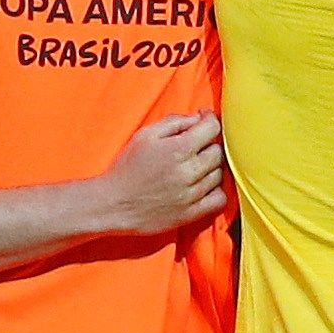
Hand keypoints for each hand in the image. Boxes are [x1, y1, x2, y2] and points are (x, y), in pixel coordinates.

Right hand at [97, 112, 228, 233]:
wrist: (114, 204)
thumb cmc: (127, 167)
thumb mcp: (145, 135)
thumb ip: (174, 122)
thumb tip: (197, 119)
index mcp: (178, 149)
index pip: (212, 128)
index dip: (209, 120)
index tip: (203, 121)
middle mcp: (188, 172)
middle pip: (218, 152)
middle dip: (208, 144)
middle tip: (195, 146)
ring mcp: (192, 195)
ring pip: (219, 174)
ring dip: (211, 167)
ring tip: (195, 166)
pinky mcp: (191, 213)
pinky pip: (220, 199)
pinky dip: (216, 190)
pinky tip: (203, 186)